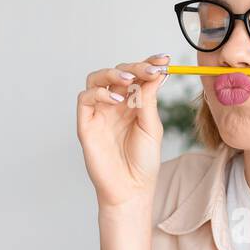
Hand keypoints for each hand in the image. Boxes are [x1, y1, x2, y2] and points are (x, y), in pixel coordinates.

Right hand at [76, 53, 169, 208]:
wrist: (131, 190)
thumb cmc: (143, 163)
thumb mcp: (152, 127)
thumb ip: (149, 100)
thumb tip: (156, 73)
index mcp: (133, 103)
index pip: (138, 76)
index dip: (149, 64)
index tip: (164, 59)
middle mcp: (115, 104)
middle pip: (119, 73)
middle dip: (136, 68)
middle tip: (151, 69)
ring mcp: (99, 112)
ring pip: (97, 78)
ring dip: (114, 73)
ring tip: (130, 80)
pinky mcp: (86, 123)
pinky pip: (86, 97)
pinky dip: (100, 92)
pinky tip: (117, 98)